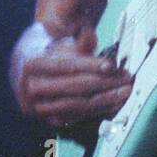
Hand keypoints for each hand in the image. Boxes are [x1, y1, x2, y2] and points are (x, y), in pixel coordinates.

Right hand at [11, 22, 133, 127]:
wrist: (31, 73)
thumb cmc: (50, 54)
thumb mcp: (62, 42)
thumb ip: (78, 41)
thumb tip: (90, 35)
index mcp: (31, 65)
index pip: (64, 66)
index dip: (89, 66)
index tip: (111, 66)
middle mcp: (31, 89)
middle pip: (73, 88)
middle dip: (103, 83)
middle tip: (125, 78)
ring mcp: (39, 108)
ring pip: (77, 106)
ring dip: (105, 100)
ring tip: (124, 91)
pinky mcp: (50, 120)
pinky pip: (78, 118)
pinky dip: (98, 111)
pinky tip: (114, 103)